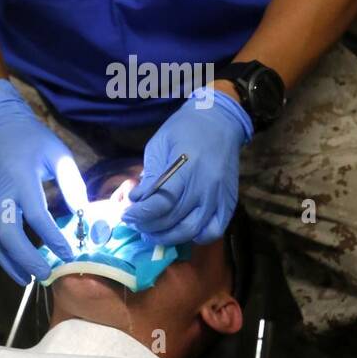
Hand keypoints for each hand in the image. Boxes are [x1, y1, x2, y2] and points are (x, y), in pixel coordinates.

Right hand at [0, 79, 87, 283]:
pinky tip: (16, 267)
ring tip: (28, 280)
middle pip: (8, 235)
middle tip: (46, 274)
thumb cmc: (33, 140)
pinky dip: (0, 255)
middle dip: (26, 258)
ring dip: (9, 263)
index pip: (36, 216)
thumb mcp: (58, 155)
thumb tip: (84, 214)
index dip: (53, 237)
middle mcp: (2, 196)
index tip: (70, 252)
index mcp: (22, 180)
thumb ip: (72, 184)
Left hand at [123, 91, 252, 244]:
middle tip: (136, 224)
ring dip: (168, 237)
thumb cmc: (184, 129)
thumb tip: (137, 201)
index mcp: (186, 168)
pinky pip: (214, 231)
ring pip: (192, 231)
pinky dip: (197, 237)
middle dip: (148, 227)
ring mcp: (219, 197)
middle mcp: (205, 186)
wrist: (220, 120)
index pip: (160, 202)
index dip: (140, 214)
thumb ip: (150, 175)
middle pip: (173, 219)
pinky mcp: (229, 202)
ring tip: (153, 233)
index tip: (127, 215)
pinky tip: (183, 230)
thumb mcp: (159, 145)